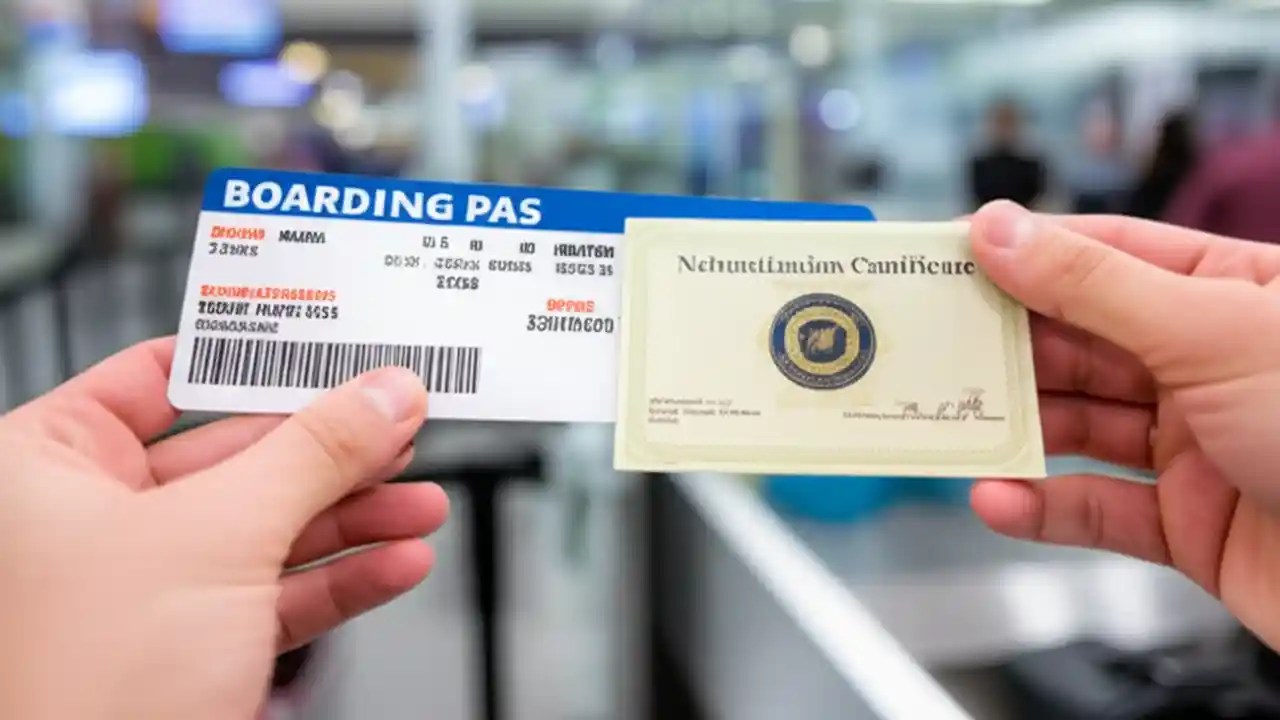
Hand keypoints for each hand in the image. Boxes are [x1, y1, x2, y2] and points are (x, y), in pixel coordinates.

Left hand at [0, 338, 448, 719]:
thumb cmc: (78, 690)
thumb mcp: (218, 536)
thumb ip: (312, 454)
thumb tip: (380, 397)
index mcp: (44, 467)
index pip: (160, 377)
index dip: (254, 362)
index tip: (331, 350)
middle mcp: (87, 521)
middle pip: (235, 454)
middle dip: (332, 452)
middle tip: (400, 428)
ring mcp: (141, 586)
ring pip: (266, 526)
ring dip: (354, 518)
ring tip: (418, 502)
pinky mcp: (188, 644)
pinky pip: (276, 592)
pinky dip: (340, 579)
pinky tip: (395, 562)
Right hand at [967, 200, 1279, 649]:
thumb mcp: (1211, 332)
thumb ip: (1094, 285)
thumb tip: (1003, 230)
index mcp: (1228, 294)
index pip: (1103, 255)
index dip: (1021, 254)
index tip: (947, 258)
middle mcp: (1207, 364)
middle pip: (1077, 344)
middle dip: (1005, 347)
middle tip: (932, 347)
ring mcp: (1196, 445)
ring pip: (1077, 427)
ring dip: (1014, 430)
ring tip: (955, 422)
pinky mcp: (1188, 524)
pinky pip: (1096, 510)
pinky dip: (1043, 508)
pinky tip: (1000, 497)